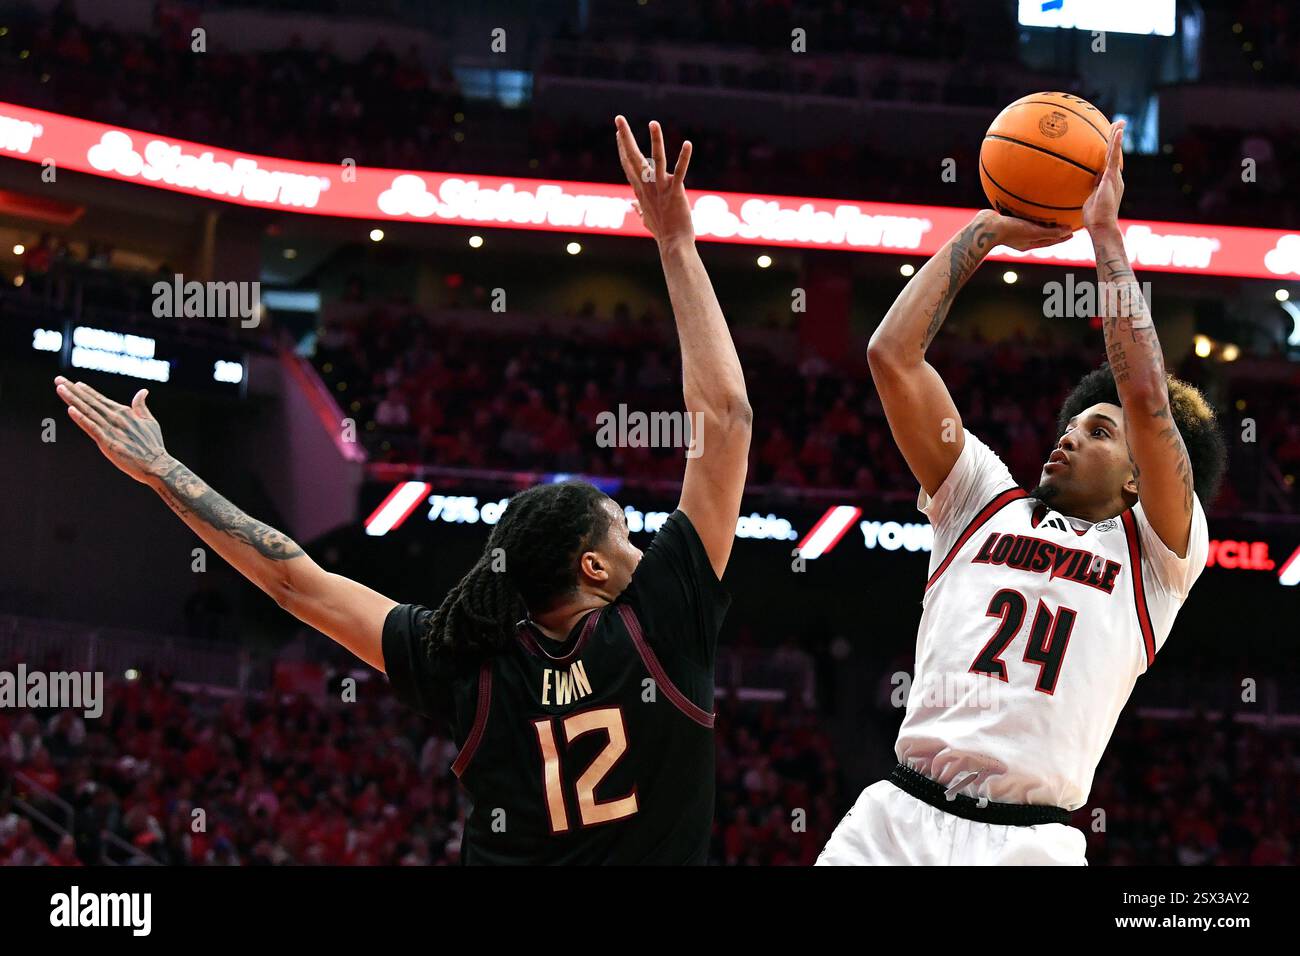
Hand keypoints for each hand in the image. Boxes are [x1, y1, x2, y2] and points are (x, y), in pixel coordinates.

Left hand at [55, 376, 170, 483]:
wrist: (156, 464)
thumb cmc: (153, 445)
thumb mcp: (149, 421)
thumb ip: (141, 406)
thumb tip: (143, 391)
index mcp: (124, 412)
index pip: (100, 399)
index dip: (86, 391)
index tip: (74, 383)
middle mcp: (115, 418)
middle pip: (90, 401)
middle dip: (73, 390)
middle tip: (58, 379)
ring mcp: (110, 429)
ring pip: (87, 411)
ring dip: (72, 399)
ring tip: (60, 388)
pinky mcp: (107, 442)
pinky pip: (91, 428)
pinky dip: (81, 418)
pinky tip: (71, 410)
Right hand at [615, 115, 693, 248]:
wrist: (673, 245)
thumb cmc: (662, 232)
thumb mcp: (646, 219)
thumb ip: (639, 208)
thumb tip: (632, 204)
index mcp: (640, 190)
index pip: (628, 165)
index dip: (622, 148)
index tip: (618, 133)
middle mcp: (647, 187)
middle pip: (633, 158)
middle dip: (625, 137)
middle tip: (618, 118)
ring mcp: (661, 189)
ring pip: (655, 160)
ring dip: (655, 140)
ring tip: (653, 122)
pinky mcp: (675, 192)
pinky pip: (680, 172)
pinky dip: (684, 158)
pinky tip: (688, 144)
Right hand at [975, 209, 1074, 251]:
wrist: (986, 226)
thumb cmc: (1009, 231)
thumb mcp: (1034, 232)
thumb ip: (1051, 233)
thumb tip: (1069, 231)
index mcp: (1028, 244)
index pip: (1049, 241)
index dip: (1061, 237)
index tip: (1072, 232)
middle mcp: (1021, 238)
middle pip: (1041, 233)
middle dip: (1053, 229)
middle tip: (1064, 222)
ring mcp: (1012, 229)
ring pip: (1030, 223)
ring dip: (1040, 219)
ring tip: (1047, 211)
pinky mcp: (1005, 219)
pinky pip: (1021, 213)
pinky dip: (1028, 209)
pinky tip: (1029, 200)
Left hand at [1083, 120, 1125, 233]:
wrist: (1102, 226)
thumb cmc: (1094, 218)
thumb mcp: (1089, 200)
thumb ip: (1089, 189)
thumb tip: (1083, 183)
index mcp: (1109, 181)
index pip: (1108, 161)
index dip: (1110, 149)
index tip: (1110, 138)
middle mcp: (1114, 177)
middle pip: (1114, 153)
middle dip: (1116, 137)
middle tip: (1119, 123)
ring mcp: (1114, 177)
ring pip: (1115, 152)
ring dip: (1117, 136)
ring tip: (1120, 122)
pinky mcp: (1112, 177)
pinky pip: (1114, 157)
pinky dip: (1117, 144)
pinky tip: (1118, 132)